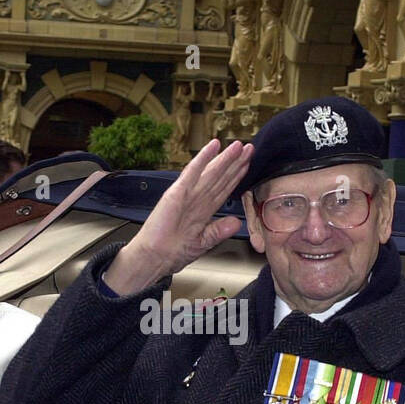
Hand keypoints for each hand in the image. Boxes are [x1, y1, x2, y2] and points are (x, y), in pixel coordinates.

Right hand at [101, 138, 252, 294]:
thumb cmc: (172, 253)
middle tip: (248, 148)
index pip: (223, 189)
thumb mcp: (202, 243)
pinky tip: (213, 146)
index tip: (247, 164)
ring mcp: (187, 194)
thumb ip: (219, 231)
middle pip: (220, 178)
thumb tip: (236, 223)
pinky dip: (203, 159)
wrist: (155, 258)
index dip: (236, 176)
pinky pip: (192, 173)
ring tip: (238, 145)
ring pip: (211, 172)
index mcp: (203, 211)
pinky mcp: (177, 192)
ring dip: (225, 158)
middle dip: (235, 163)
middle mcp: (197, 199)